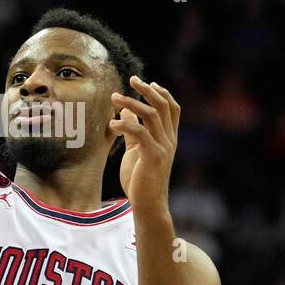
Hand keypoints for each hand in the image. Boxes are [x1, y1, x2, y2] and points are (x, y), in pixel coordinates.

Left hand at [109, 76, 180, 214]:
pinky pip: (140, 132)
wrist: (148, 204)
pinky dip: (125, 124)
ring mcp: (163, 148)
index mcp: (169, 138)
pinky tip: (112, 125)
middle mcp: (170, 140)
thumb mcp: (136, 150)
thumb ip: (133, 131)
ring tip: (114, 98)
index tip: (148, 82)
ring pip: (151, 115)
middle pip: (163, 106)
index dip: (162, 93)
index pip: (173, 109)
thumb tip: (125, 110)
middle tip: (132, 79)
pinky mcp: (153, 156)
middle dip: (147, 90)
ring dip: (132, 102)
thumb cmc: (140, 179)